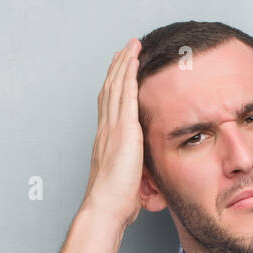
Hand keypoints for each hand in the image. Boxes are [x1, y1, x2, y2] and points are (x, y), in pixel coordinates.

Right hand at [80, 37, 144, 230]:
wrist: (106, 207)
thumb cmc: (116, 202)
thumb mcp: (130, 181)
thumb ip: (137, 172)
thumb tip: (146, 179)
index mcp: (106, 141)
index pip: (110, 106)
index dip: (114, 85)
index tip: (120, 70)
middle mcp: (106, 130)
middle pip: (111, 90)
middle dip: (118, 67)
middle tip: (126, 48)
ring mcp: (112, 128)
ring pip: (117, 87)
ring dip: (124, 64)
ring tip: (132, 46)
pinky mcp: (123, 129)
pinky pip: (125, 95)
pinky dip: (128, 75)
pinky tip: (134, 61)